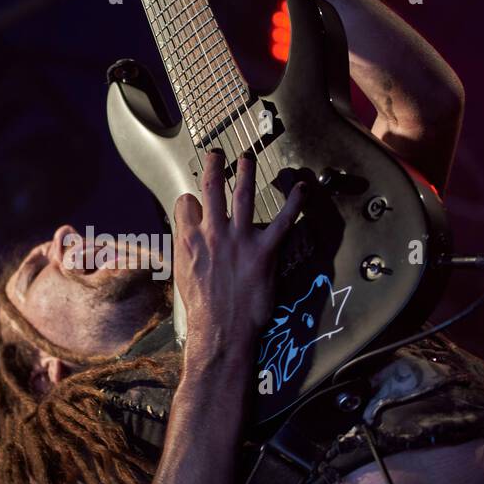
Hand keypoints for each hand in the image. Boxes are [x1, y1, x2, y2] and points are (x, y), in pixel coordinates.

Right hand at [173, 151, 305, 362]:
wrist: (220, 330)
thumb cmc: (202, 308)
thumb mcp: (182, 275)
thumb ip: (187, 251)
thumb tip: (189, 241)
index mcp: (189, 239)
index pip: (186, 203)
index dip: (190, 200)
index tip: (195, 201)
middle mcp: (212, 232)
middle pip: (212, 188)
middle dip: (214, 166)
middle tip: (216, 154)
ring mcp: (239, 239)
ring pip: (243, 195)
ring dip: (246, 172)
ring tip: (247, 158)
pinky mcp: (263, 251)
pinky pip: (283, 220)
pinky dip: (295, 202)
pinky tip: (301, 188)